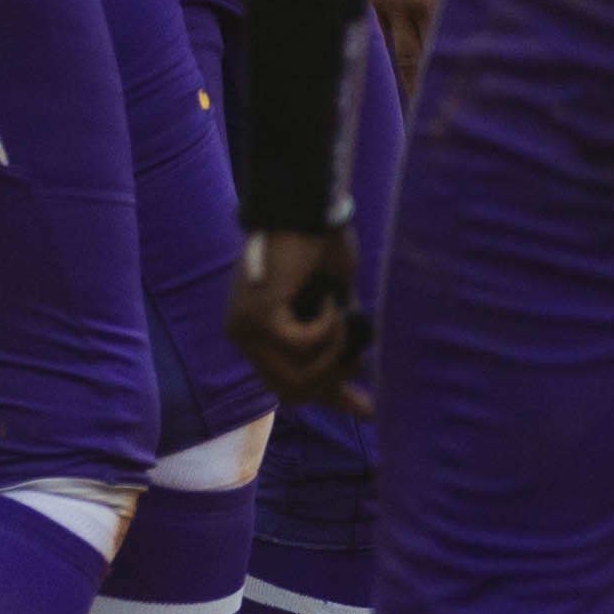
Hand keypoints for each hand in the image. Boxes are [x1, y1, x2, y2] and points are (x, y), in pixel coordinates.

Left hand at [229, 228, 366, 407]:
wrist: (305, 205)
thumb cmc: (319, 241)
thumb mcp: (334, 299)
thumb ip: (337, 336)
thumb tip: (362, 368)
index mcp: (258, 332)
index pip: (289, 384)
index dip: (330, 398)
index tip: (368, 408)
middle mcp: (244, 336)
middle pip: (292, 392)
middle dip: (335, 383)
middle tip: (364, 362)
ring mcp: (246, 330)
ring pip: (298, 378)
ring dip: (335, 353)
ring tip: (347, 318)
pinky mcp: (257, 318)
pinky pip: (303, 347)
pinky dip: (327, 327)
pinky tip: (331, 299)